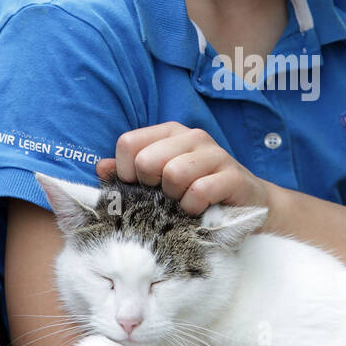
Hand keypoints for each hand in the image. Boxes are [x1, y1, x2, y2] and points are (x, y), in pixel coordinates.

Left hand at [96, 122, 272, 215]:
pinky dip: (194, 208)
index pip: (128, 143)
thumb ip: (128, 174)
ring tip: (184, 204)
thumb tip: (101, 167)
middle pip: (147, 160)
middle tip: (165, 198)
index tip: (139, 189)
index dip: (126, 172)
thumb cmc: (193, 194)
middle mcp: (192, 137)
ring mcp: (215, 154)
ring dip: (174, 198)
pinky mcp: (234, 176)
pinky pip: (200, 192)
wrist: (244, 206)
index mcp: (169, 134)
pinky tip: (199, 211)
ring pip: (174, 174)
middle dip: (150, 187)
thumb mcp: (158, 184)